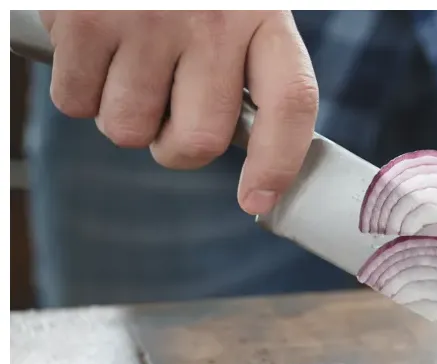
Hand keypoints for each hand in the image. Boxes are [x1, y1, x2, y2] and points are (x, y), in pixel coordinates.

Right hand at [41, 10, 318, 214]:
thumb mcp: (236, 8)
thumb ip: (247, 67)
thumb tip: (246, 147)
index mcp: (263, 17)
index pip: (291, 102)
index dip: (278, 162)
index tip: (258, 201)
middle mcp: (213, 20)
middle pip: (201, 139)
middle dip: (175, 146)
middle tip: (165, 113)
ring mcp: (146, 19)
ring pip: (129, 130)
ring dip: (121, 116)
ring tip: (126, 64)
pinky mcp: (84, 18)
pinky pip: (75, 103)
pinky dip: (78, 90)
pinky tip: (92, 47)